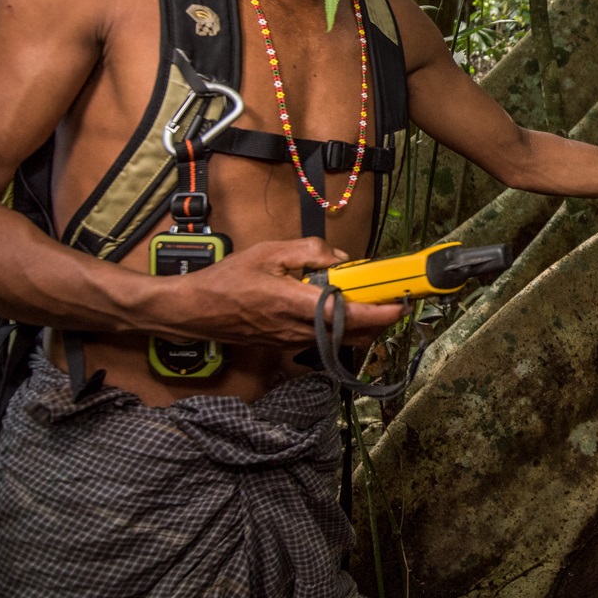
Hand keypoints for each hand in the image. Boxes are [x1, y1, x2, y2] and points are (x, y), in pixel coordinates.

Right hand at [168, 237, 403, 348]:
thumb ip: (309, 251)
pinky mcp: (287, 345)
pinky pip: (324, 339)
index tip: (402, 304)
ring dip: (360, 322)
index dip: (382, 313)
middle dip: (379, 319)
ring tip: (367, 299)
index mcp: (297, 306)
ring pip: (341, 338)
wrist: (195, 312)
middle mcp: (300, 331)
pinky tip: (335, 306)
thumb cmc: (227, 283)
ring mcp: (294, 342)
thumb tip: (340, 258)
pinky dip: (339, 326)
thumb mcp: (269, 252)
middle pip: (354, 334)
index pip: (351, 315)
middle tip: (391, 298)